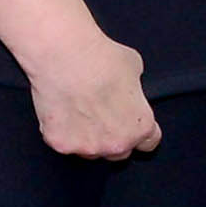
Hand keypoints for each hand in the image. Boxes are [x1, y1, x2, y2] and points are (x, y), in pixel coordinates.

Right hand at [26, 28, 160, 159]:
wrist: (64, 55)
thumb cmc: (100, 58)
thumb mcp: (134, 69)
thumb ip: (132, 91)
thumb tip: (124, 90)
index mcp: (141, 127)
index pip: (148, 143)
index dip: (137, 130)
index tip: (127, 122)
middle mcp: (117, 144)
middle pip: (118, 151)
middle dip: (110, 137)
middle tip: (97, 115)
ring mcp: (87, 146)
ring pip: (88, 150)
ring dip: (84, 137)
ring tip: (75, 111)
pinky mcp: (59, 143)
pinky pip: (61, 142)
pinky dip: (59, 130)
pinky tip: (57, 110)